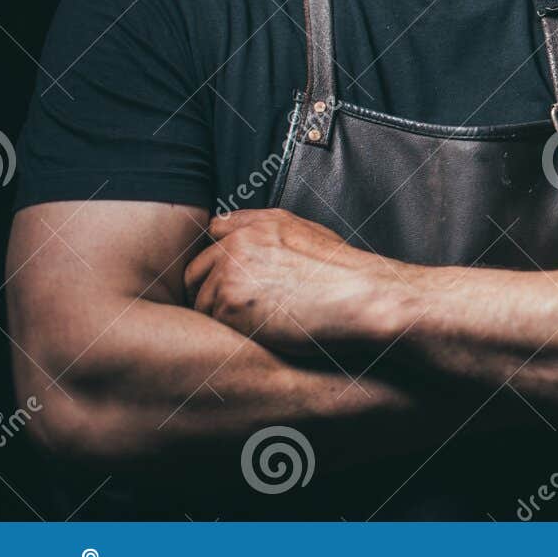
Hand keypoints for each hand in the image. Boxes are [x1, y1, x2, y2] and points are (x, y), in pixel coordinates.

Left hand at [184, 209, 398, 355]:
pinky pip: (211, 322)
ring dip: (220, 317)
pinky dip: (229, 332)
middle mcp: (240, 239)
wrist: (360, 298)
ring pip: (202, 300)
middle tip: (237, 314)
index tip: (231, 279)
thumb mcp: (312, 237)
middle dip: (209, 292)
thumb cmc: (346, 277)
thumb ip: (273, 234)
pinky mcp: (229, 300)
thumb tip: (250, 242)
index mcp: (261, 222)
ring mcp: (231, 268)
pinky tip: (259, 333)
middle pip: (196, 270)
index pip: (215, 231)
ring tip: (256, 327)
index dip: (218, 258)